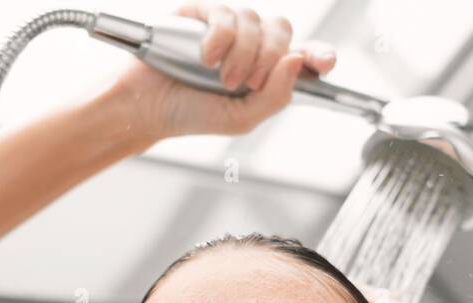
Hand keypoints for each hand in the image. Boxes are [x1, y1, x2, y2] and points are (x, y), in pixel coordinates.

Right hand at [108, 3, 337, 139]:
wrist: (147, 107)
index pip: (302, 55)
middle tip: (247, 83)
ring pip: (256, 21)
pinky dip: (221, 39)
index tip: (325, 62)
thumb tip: (299, 60)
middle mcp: (250, 46)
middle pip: (283, 31)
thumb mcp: (241, 119)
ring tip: (223, 78)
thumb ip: (275, 96)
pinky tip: (207, 57)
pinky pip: (226, 14)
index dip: (319, 54)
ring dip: (243, 54)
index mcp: (265, 72)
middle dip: (270, 59)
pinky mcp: (203, 14)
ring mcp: (227, 28)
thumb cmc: (191, 115)